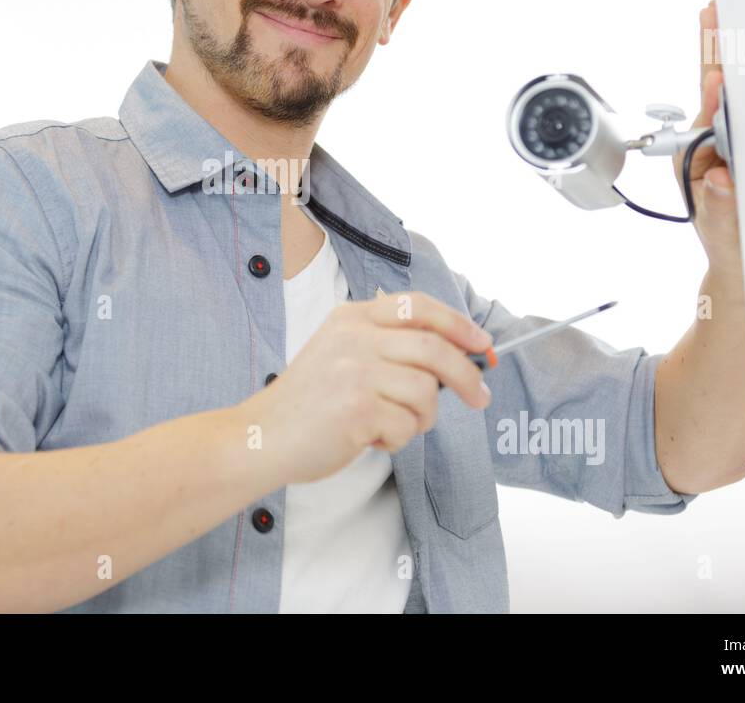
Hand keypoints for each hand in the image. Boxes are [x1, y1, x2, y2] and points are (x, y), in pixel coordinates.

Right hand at [239, 290, 491, 485]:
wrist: (263, 436)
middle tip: (481, 397)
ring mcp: (355, 372)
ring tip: (392, 424)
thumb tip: (458, 355)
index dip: (458, 323)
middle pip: (434, 348)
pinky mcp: (358, 409)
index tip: (482, 343)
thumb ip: (387, 345)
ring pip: (426, 392)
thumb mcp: (340, 352)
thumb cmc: (308, 402)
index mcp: (351, 318)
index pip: (418, 306)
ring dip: (421, 417)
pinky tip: (369, 438)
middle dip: (467, 375)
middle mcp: (354, 338)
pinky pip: (408, 426)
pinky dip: (398, 440)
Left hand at [675, 0, 742, 274]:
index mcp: (693, 156)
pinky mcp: (739, 143)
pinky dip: (744, 79)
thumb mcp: (722, 228)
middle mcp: (704, 142)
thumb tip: (718, 177)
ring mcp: (722, 140)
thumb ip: (721, 206)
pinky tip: (743, 54)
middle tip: (712, 10)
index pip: (705, 113)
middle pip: (711, 90)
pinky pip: (742, 108)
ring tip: (721, 17)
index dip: (711, 89)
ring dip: (725, 55)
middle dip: (712, 51)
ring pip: (726, 93)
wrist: (735, 259)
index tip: (715, 68)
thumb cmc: (724, 238)